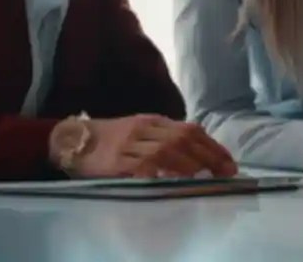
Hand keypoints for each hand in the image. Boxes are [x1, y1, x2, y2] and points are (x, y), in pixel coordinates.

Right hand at [66, 115, 237, 178]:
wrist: (72, 139)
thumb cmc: (111, 138)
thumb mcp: (141, 130)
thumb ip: (166, 136)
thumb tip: (199, 151)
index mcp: (152, 121)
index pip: (190, 130)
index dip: (212, 146)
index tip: (229, 161)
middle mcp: (144, 130)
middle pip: (183, 139)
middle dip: (208, 156)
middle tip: (226, 172)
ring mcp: (130, 145)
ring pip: (165, 151)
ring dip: (190, 165)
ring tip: (206, 177)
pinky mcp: (116, 163)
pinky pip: (142, 167)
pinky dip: (161, 173)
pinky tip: (175, 182)